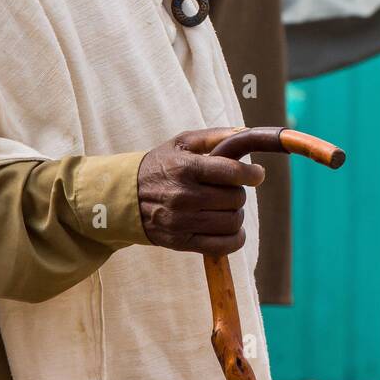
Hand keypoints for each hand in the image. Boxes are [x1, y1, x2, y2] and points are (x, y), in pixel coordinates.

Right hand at [137, 128, 265, 254]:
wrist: (123, 197)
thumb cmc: (159, 166)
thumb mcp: (181, 143)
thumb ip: (215, 136)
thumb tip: (247, 133)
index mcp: (185, 168)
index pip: (232, 173)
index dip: (251, 174)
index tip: (256, 174)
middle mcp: (183, 196)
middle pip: (235, 198)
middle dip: (238, 192)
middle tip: (230, 189)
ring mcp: (182, 221)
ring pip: (232, 222)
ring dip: (236, 213)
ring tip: (226, 207)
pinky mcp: (181, 242)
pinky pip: (222, 246)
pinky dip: (235, 238)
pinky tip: (231, 229)